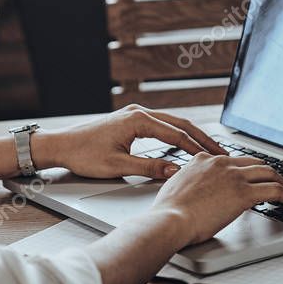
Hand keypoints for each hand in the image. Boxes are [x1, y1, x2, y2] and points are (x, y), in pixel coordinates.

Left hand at [30, 104, 226, 178]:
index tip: (215, 158)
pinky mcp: (130, 121)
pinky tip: (185, 144)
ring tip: (209, 149)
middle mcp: (138, 113)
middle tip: (222, 152)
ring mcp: (135, 115)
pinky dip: (177, 134)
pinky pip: (161, 125)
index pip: (177, 134)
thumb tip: (176, 170)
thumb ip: (149, 168)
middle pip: (180, 124)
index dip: (198, 148)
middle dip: (202, 139)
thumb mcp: (118, 166)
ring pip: (172, 123)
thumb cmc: (83, 154)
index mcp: (138, 120)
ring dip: (191, 135)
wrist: (60, 145)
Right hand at [152, 153, 282, 244]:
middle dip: (269, 173)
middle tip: (277, 184)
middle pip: (256, 163)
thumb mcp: (176, 187)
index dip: (248, 170)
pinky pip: (276, 191)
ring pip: (270, 173)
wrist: (169, 220)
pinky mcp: (244, 193)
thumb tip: (195, 191)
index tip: (253, 178)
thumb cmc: (168, 212)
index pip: (234, 160)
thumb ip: (189, 183)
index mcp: (204, 159)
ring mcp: (234, 176)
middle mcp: (221, 162)